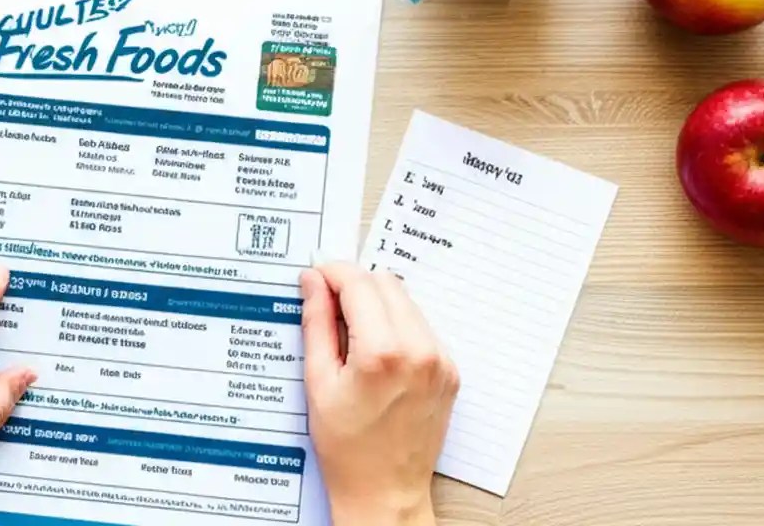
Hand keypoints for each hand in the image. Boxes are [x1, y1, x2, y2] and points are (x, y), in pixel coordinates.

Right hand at [300, 263, 458, 525]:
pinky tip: (375, 352)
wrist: (385, 491)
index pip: (359, 284)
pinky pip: (421, 327)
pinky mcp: (450, 371)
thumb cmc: (347, 448)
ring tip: (350, 334)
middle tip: (328, 303)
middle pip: (386, 284)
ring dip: (377, 303)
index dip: (333, 272)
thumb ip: (317, 323)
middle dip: (354, 285)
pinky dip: (396, 326)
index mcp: (383, 353)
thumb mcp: (318, 382)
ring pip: (406, 301)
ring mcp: (441, 361)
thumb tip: (312, 282)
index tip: (316, 275)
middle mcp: (420, 351)